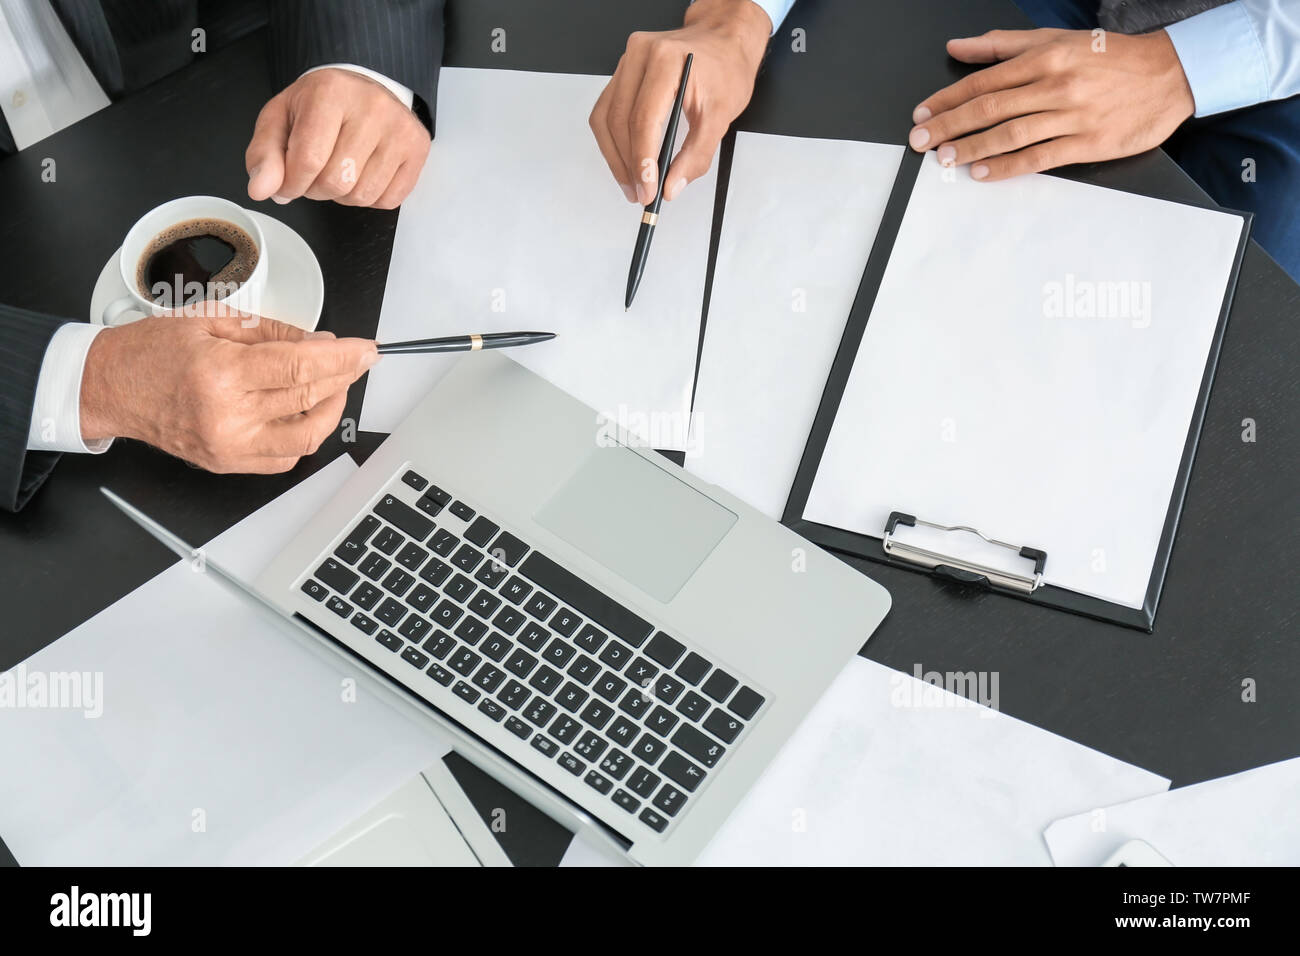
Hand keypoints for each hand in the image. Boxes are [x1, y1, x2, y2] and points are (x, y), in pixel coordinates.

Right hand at [80, 302, 377, 473]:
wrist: (110, 387)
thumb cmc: (152, 351)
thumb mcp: (212, 320)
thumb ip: (272, 332)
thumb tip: (320, 342)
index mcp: (222, 373)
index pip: (301, 367)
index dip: (343, 359)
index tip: (366, 351)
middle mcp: (228, 415)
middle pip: (309, 398)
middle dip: (344, 376)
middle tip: (355, 360)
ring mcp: (229, 445)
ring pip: (306, 436)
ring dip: (332, 409)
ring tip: (333, 386)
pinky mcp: (228, 463)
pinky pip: (285, 459)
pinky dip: (305, 436)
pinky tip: (306, 413)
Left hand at [245, 67, 430, 208]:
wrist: (363, 88)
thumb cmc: (319, 106)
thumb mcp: (280, 119)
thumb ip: (265, 154)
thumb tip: (262, 190)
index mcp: (330, 93)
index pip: (308, 160)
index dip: (292, 184)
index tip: (288, 183)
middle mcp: (372, 108)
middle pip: (337, 181)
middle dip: (317, 190)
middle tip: (315, 174)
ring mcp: (400, 129)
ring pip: (363, 195)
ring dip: (343, 196)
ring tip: (339, 171)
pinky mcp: (418, 149)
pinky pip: (389, 199)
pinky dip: (369, 197)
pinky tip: (363, 174)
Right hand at [590, 0, 771, 203]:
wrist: (723, 40)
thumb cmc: (725, 67)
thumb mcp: (722, 114)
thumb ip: (697, 154)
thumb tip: (673, 186)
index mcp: (666, 61)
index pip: (643, 119)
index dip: (642, 161)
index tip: (648, 189)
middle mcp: (640, 56)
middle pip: (619, 121)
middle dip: (628, 165)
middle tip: (641, 194)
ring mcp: (627, 63)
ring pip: (605, 119)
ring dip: (615, 157)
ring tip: (631, 185)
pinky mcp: (622, 74)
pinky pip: (606, 112)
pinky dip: (613, 141)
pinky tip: (625, 161)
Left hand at [909, 28, 1194, 180]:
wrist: (1169, 74)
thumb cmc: (1109, 58)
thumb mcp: (1056, 39)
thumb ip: (1004, 44)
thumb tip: (959, 47)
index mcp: (1044, 58)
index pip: (982, 81)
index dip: (947, 100)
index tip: (921, 114)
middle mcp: (1055, 85)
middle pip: (989, 108)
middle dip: (948, 126)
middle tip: (920, 141)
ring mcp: (1071, 116)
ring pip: (1009, 134)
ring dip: (971, 148)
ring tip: (944, 159)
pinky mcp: (1087, 143)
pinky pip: (1038, 157)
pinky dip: (1006, 166)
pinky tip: (982, 172)